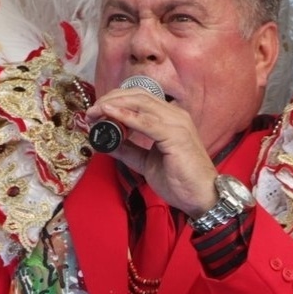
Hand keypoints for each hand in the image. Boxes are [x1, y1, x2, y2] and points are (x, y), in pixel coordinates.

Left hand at [86, 87, 219, 216]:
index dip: (115, 100)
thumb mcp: (146, 162)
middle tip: (90, 112)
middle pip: (137, 96)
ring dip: (114, 106)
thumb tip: (106, 142)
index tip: (95, 111)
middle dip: (110, 100)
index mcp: (170, 118)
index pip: (139, 98)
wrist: (202, 197)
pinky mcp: (176, 135)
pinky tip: (110, 115)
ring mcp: (177, 123)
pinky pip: (146, 122)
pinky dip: (126, 116)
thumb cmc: (180, 180)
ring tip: (95, 112)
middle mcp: (174, 115)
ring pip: (140, 104)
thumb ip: (129, 150)